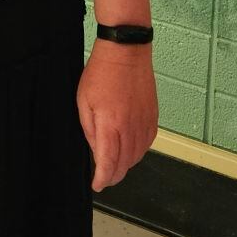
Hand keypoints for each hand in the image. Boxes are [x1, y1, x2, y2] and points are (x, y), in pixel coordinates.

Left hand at [77, 41, 158, 192]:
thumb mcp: (83, 102)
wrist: (126, 52)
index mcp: (110, 124)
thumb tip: (96, 150)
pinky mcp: (153, 116)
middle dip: (113, 176)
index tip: (97, 184)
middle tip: (104, 178)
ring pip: (138, 156)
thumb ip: (89, 130)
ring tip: (115, 166)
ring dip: (126, 165)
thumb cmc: (103, 72)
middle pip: (125, 164)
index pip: (108, 163)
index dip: (102, 179)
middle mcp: (130, 126)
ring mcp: (144, 122)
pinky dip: (139, 152)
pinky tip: (130, 150)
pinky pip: (148, 143)